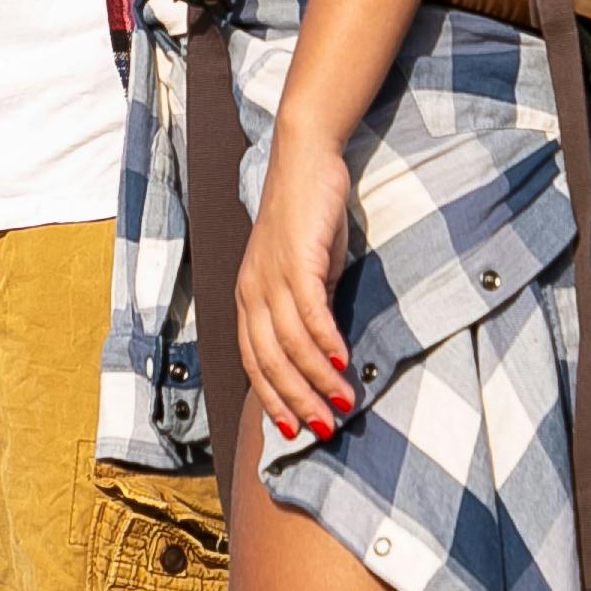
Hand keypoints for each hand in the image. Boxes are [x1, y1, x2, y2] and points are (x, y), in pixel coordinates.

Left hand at [237, 137, 356, 442]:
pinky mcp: (297, 259)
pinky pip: (309, 312)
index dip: (271, 398)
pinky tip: (342, 362)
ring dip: (316, 379)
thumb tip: (323, 348)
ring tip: (341, 404)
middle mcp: (252, 290)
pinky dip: (325, 341)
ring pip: (289, 343)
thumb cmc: (306, 216)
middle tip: (324, 429)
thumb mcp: (303, 269)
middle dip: (295, 401)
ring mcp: (271, 275)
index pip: (253, 361)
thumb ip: (307, 306)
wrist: (304, 160)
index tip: (292, 430)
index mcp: (248, 296)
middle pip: (268, 361)